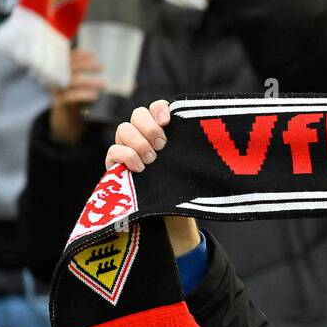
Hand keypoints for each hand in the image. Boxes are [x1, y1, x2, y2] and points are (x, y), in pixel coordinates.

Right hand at [48, 48, 104, 145]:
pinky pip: (69, 98)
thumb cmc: (81, 104)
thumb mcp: (91, 91)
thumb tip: (132, 84)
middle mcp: (60, 81)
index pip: (69, 59)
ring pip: (71, 82)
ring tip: (104, 84)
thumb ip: (108, 86)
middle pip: (69, 68)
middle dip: (85, 65)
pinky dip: (82, 95)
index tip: (92, 54)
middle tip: (102, 67)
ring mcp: (59, 93)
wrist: (67, 125)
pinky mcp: (61, 106)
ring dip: (88, 81)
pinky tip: (94, 96)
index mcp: (65, 74)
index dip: (78, 55)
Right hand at [105, 100, 199, 255]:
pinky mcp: (115, 166)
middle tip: (163, 146)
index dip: (159, 109)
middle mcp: (143, 137)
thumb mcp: (191, 167)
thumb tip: (213, 135)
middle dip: (149, 127)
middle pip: (137, 114)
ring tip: (152, 160)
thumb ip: (193, 150)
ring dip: (138, 142)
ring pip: (123, 129)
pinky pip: (113, 151)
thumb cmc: (184, 188)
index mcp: (162, 131)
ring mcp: (127, 150)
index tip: (169, 121)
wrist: (169, 218)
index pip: (156, 108)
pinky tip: (139, 168)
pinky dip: (125, 155)